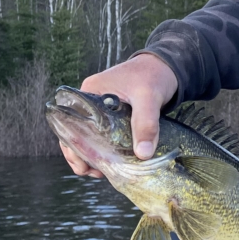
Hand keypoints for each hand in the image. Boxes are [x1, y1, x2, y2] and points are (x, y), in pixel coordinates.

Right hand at [59, 53, 178, 177]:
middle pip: (77, 132)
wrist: (168, 66)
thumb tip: (142, 154)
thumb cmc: (154, 75)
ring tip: (101, 172)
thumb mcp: (149, 98)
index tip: (82, 165)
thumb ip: (145, 124)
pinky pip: (103, 134)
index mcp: (90, 91)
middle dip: (81, 155)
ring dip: (93, 153)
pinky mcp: (113, 115)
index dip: (72, 146)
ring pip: (90, 135)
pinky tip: (112, 162)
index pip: (70, 122)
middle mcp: (91, 100)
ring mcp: (101, 108)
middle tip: (92, 173)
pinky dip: (105, 148)